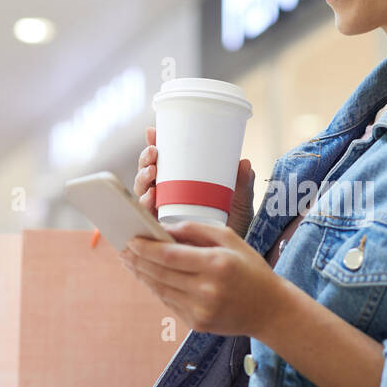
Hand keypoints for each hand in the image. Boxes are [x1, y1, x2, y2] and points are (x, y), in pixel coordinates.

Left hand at [118, 220, 281, 336]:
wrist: (271, 310)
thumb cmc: (251, 269)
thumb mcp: (231, 240)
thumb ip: (197, 230)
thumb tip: (164, 229)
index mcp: (217, 264)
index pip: (170, 255)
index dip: (146, 248)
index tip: (130, 240)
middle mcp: (207, 289)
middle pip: (160, 273)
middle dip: (138, 260)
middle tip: (123, 249)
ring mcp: (201, 310)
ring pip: (160, 289)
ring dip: (142, 275)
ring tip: (130, 262)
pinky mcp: (197, 324)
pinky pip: (169, 302)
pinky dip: (156, 288)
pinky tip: (149, 277)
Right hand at [135, 126, 255, 238]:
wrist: (232, 254)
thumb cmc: (234, 223)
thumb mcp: (241, 200)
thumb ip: (242, 183)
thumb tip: (244, 163)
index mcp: (181, 181)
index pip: (163, 159)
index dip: (153, 144)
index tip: (152, 132)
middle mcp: (168, 194)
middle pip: (147, 172)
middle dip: (145, 159)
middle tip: (154, 153)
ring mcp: (162, 211)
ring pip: (142, 190)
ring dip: (142, 178)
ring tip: (153, 172)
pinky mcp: (161, 228)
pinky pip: (145, 216)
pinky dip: (143, 205)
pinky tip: (150, 198)